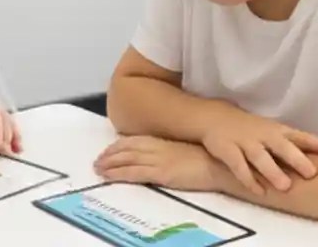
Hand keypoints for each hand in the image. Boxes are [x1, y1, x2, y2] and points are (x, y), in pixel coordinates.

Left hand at [94, 136, 222, 191]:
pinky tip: (109, 177)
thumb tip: (165, 154)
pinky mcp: (161, 173)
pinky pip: (135, 173)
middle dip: (110, 154)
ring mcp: (159, 159)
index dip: (118, 145)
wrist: (220, 163)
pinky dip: (119, 174)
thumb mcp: (186, 149)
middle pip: (127, 148)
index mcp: (164, 141)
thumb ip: (172, 149)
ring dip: (110, 164)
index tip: (107, 149)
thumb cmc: (209, 157)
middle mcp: (157, 147)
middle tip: (97, 160)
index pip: (135, 140)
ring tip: (97, 168)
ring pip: (127, 160)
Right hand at [202, 113, 317, 193]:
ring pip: (260, 157)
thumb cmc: (251, 129)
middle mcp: (263, 135)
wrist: (214, 117)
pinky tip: (258, 191)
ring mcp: (245, 142)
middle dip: (297, 159)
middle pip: (282, 146)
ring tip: (285, 187)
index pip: (301, 136)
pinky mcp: (227, 149)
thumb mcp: (272, 132)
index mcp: (277, 131)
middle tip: (311, 173)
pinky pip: (238, 165)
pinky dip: (248, 179)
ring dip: (272, 171)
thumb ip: (291, 146)